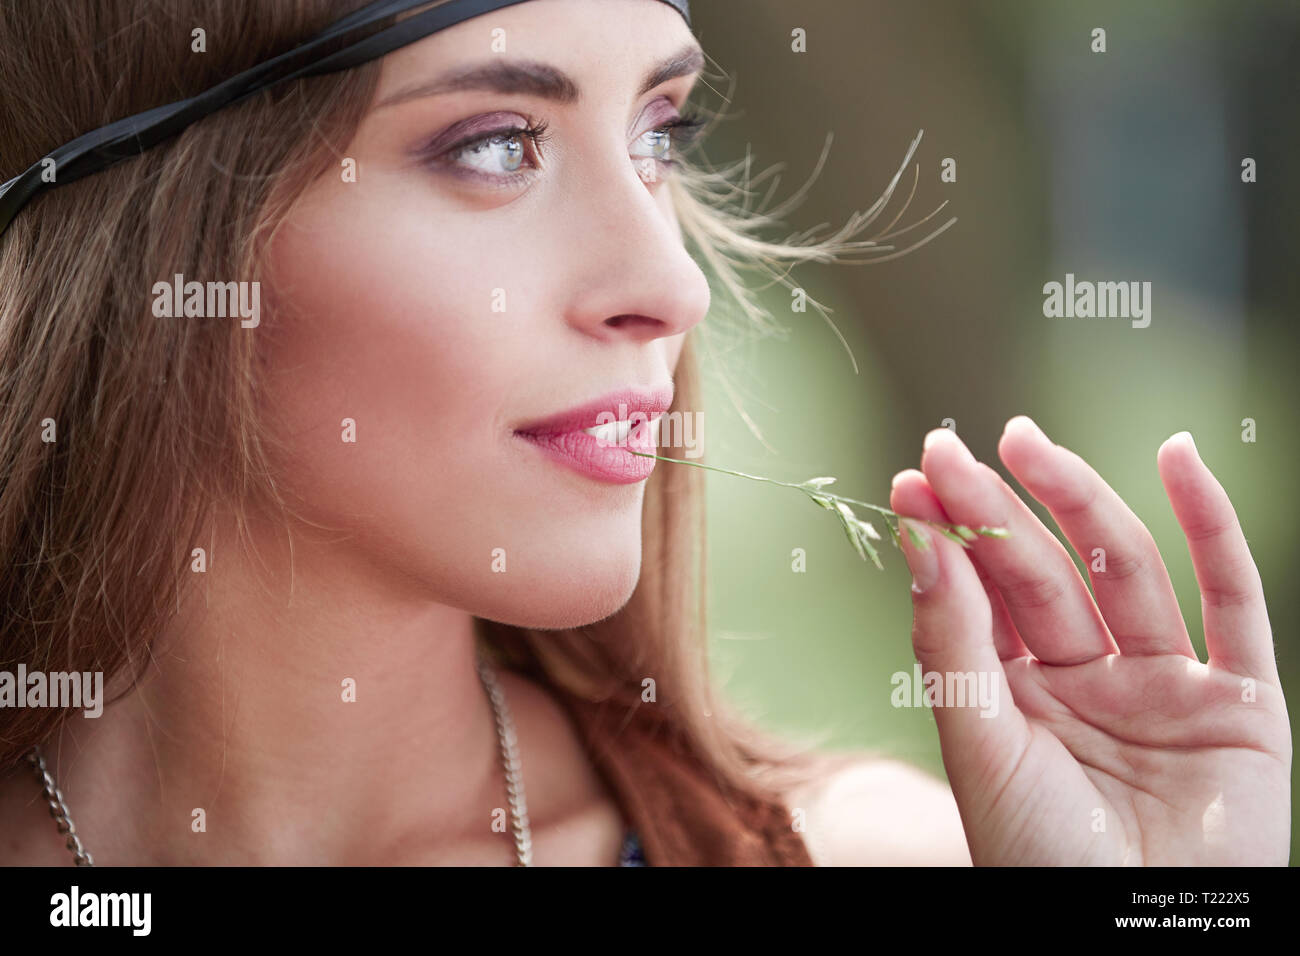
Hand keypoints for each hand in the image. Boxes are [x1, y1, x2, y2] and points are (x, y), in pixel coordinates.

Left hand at [888, 417, 1290, 864]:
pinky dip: (1213, 527)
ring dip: (1081, 501)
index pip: (983, 593)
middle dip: (1000, 508)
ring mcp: (1164, 683)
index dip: (952, 535)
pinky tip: (1181, 458)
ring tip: (1027, 443)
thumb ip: (952, 642)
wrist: (1135, 939)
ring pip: (1124, 570)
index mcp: (1019, 693)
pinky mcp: (1239, 699)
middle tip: (955, 448)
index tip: (916, 476)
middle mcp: (1089, 678)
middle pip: (1045, 571)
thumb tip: (916, 537)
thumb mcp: (981, 745)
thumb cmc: (1039, 858)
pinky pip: (1232, 599)